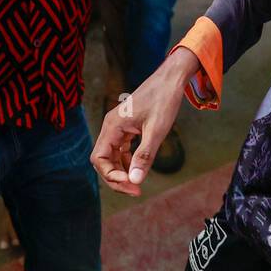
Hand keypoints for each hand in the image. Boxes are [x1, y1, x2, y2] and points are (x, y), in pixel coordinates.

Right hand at [91, 47, 196, 194]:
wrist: (171, 79)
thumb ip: (144, 156)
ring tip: (137, 184)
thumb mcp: (157, 131)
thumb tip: (135, 180)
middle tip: (136, 190)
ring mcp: (117, 127)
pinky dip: (127, 162)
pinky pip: (120, 149)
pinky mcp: (126, 127)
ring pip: (111, 156)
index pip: (99, 158)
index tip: (131, 184)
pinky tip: (139, 168)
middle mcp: (111, 126)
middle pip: (103, 160)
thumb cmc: (163, 100)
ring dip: (121, 172)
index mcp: (112, 125)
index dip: (111, 176)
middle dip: (116, 178)